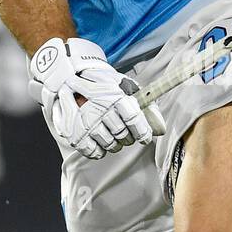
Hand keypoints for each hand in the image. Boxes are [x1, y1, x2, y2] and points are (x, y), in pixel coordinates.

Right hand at [28, 37, 164, 157]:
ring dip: (115, 143)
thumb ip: (146, 106)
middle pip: (123, 135)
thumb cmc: (104, 85)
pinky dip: (100, 150)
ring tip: (111, 133)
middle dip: (128, 137)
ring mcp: (86, 122)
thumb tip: (160, 129)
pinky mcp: (75, 133)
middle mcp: (100, 109)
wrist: (71, 79)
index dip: (142, 132)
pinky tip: (99, 140)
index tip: (144, 137)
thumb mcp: (126, 87)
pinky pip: (94, 152)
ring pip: (110, 145)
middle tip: (125, 132)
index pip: (134, 120)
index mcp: (115, 96)